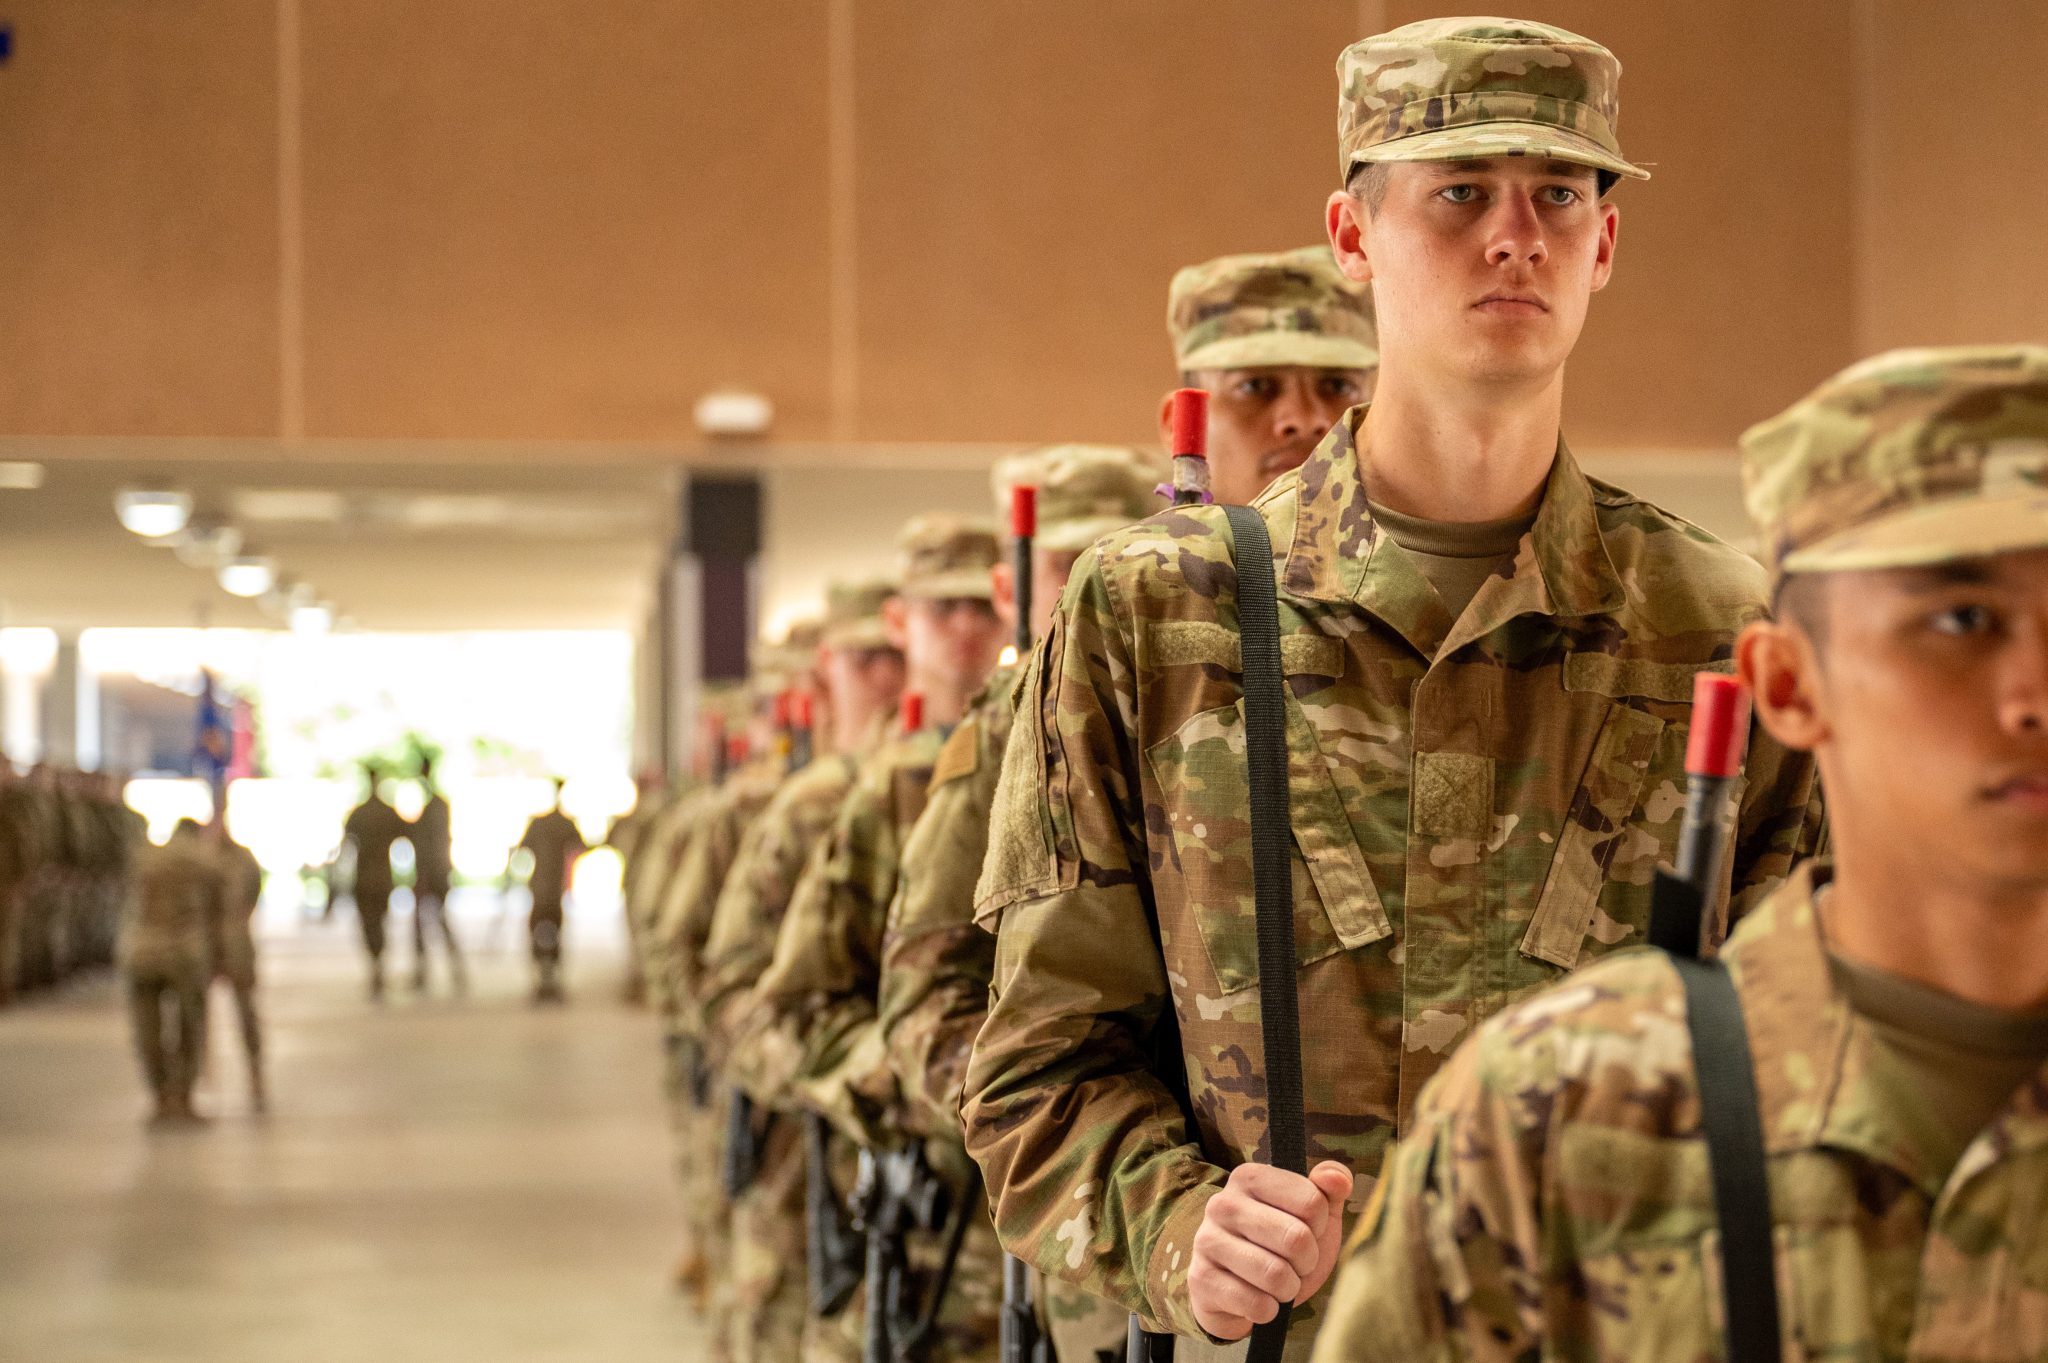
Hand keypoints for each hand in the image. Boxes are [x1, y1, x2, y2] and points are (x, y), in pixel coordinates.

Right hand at [1188, 1160, 1353, 1339]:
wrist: (1238, 1295)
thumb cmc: (1280, 1248)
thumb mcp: (1312, 1216)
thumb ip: (1330, 1188)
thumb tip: (1338, 1178)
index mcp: (1249, 1177)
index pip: (1313, 1202)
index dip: (1320, 1227)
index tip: (1307, 1232)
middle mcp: (1223, 1203)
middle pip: (1297, 1238)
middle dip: (1307, 1261)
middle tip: (1295, 1264)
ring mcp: (1207, 1240)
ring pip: (1276, 1274)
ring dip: (1288, 1288)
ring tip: (1278, 1283)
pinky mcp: (1201, 1279)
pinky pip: (1256, 1303)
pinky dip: (1268, 1310)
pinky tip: (1258, 1300)